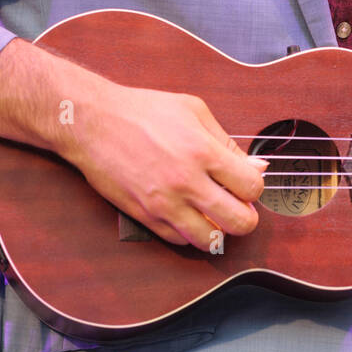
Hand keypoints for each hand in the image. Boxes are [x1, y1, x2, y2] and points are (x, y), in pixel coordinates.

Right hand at [63, 83, 267, 250]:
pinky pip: (180, 241)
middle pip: (238, 222)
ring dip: (219, 231)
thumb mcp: (194, 111)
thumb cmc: (144, 111)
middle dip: (247, 217)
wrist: (94, 122)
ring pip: (210, 240)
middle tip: (240, 206)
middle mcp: (186, 181)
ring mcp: (164, 203)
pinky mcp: (145, 217)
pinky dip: (192, 234)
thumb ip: (227, 142)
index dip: (255, 188)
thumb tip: (257, 166)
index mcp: (203, 151)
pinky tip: (191, 216)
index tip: (247, 183)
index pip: (251, 187)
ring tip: (215, 214)